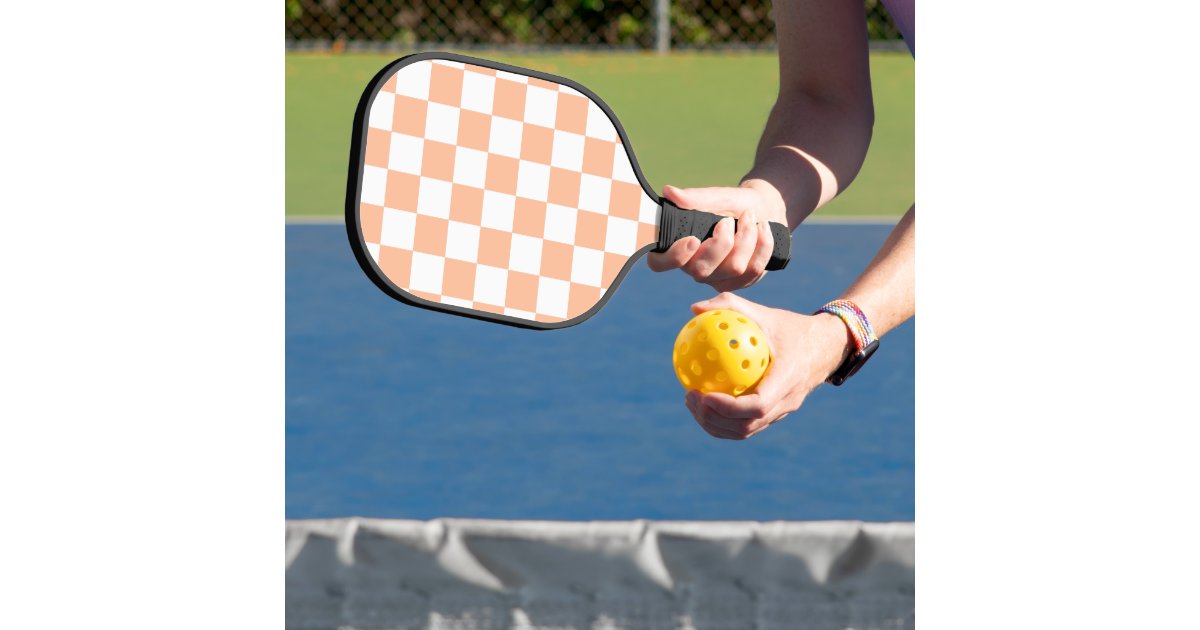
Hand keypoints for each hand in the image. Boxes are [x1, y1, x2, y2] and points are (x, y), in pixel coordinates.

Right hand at [646, 181, 787, 291]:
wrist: (762, 210)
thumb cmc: (732, 203)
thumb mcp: (716, 197)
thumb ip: (694, 198)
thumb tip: (669, 192)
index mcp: (679, 246)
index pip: (660, 263)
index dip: (673, 257)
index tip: (692, 239)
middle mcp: (694, 267)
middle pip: (701, 270)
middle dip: (722, 243)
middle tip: (728, 220)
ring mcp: (717, 278)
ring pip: (733, 269)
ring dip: (746, 238)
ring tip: (749, 217)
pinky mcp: (740, 282)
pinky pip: (753, 271)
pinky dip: (762, 245)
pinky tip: (763, 228)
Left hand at [682, 292, 852, 439]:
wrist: (825, 347)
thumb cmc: (791, 328)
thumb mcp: (765, 313)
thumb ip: (731, 306)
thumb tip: (694, 309)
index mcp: (788, 379)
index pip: (758, 405)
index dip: (728, 407)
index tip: (704, 394)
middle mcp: (787, 401)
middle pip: (747, 426)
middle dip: (713, 418)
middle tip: (691, 396)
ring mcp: (782, 412)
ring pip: (745, 431)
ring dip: (715, 423)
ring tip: (692, 401)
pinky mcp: (776, 415)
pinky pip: (747, 425)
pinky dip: (723, 420)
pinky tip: (704, 401)